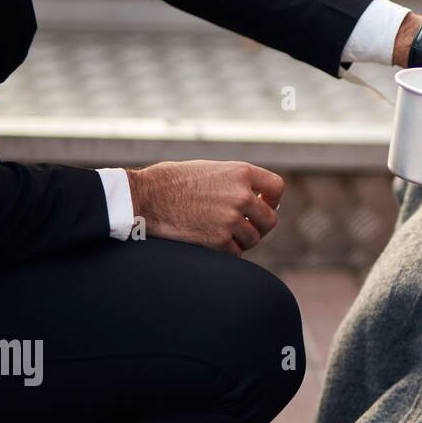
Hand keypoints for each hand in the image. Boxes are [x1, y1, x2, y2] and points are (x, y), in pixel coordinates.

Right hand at [126, 160, 282, 254]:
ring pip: (253, 239)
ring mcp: (231, 218)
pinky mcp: (217, 239)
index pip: (277, 187)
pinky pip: (235, 252)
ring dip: (242, 240)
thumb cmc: (171, 181)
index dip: (273, 199)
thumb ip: (235, 181)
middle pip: (270, 219)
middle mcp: (241, 195)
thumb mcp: (210, 170)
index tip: (265, 205)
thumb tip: (254, 197)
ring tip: (225, 235)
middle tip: (249, 228)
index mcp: (241, 172)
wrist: (144, 196)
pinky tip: (214, 244)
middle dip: (260, 226)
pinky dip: (227, 251)